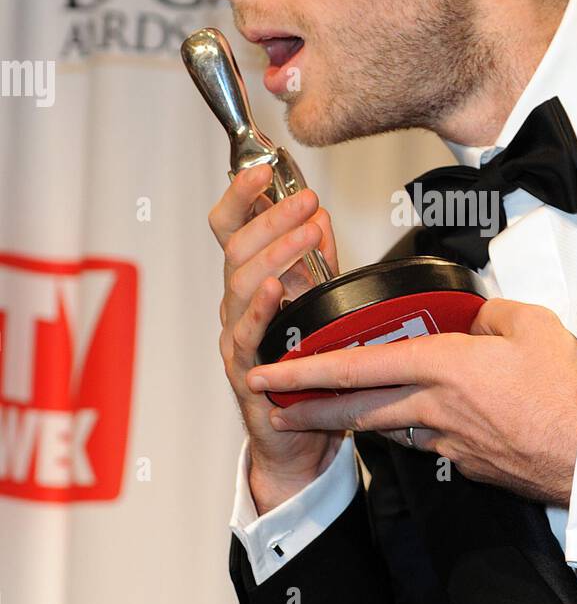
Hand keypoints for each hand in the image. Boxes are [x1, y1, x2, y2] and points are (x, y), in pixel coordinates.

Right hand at [208, 163, 344, 497]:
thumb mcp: (318, 299)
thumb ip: (315, 258)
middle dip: (270, 217)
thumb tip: (318, 211)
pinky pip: (245, 336)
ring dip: (275, 252)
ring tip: (306, 231)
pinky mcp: (245, 372)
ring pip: (239, 286)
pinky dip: (260, 309)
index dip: (241, 194)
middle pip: (234, 249)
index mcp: (248, 280)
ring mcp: (235, 337)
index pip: (231, 226)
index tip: (261, 166)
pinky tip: (278, 288)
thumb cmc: (306, 364)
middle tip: (305, 198)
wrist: (300, 437)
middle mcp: (234, 304)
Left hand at [246, 298, 576, 506]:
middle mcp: (434, 406)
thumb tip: (474, 318)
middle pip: (354, 408)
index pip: (359, 366)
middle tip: (272, 407)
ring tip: (323, 414)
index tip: (273, 369)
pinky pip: (421, 441)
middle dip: (307, 408)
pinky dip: (400, 431)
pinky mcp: (463, 461)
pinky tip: (398, 424)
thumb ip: (490, 314)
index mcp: (443, 366)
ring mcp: (446, 440)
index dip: (308, 368)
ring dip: (347, 421)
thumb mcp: (530, 324)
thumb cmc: (565, 394)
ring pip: (384, 427)